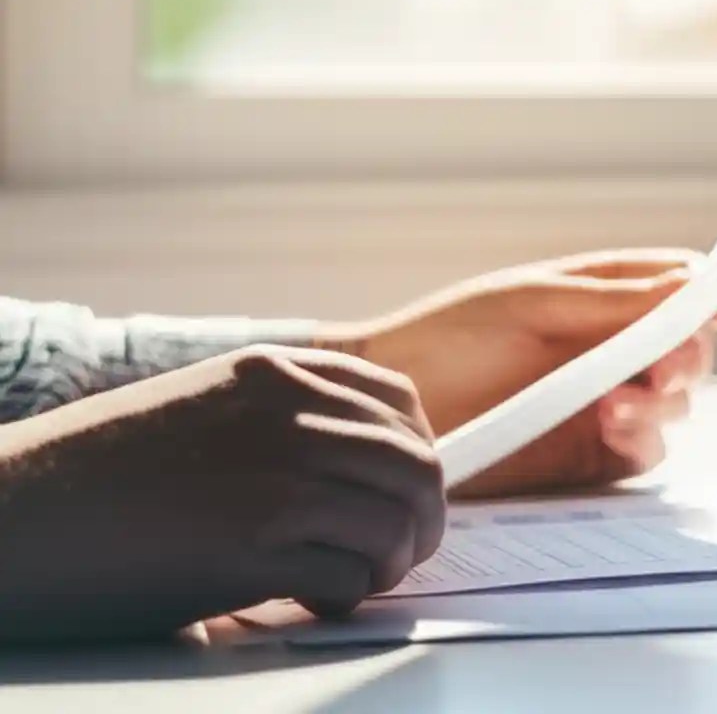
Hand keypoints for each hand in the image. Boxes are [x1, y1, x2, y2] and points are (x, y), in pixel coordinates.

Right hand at [0, 345, 443, 641]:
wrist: (12, 514)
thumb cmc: (98, 476)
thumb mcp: (204, 411)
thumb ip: (281, 422)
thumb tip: (362, 467)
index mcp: (272, 373)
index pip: (399, 404)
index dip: (415, 456)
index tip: (403, 493)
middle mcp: (286, 414)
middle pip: (416, 465)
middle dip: (421, 518)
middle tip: (397, 552)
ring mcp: (276, 474)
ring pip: (400, 518)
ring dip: (392, 559)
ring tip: (355, 576)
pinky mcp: (256, 543)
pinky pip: (355, 573)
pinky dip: (348, 595)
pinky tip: (313, 598)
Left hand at [318, 248, 716, 499]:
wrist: (400, 409)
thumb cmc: (454, 337)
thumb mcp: (536, 303)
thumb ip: (619, 299)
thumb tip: (698, 283)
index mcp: (602, 296)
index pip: (676, 287)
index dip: (706, 294)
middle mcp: (613, 349)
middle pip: (686, 349)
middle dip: (687, 355)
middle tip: (664, 366)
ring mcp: (607, 402)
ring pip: (674, 403)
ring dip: (662, 400)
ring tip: (617, 402)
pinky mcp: (592, 453)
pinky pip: (644, 450)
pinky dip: (642, 439)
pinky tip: (611, 427)